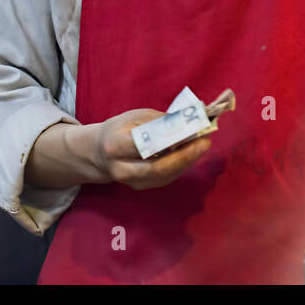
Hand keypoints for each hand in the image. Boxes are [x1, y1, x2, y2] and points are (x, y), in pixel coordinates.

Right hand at [91, 108, 211, 189]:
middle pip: (157, 168)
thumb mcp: (134, 117)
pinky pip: (165, 178)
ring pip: (164, 176)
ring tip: (201, 145)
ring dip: (186, 161)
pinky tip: (191, 153)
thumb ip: (158, 121)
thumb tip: (187, 121)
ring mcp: (132, 182)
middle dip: (184, 156)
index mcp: (115, 145)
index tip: (191, 130)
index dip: (170, 140)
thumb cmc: (119, 130)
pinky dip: (181, 166)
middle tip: (204, 142)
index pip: (144, 146)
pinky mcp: (141, 187)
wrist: (100, 154)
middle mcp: (122, 169)